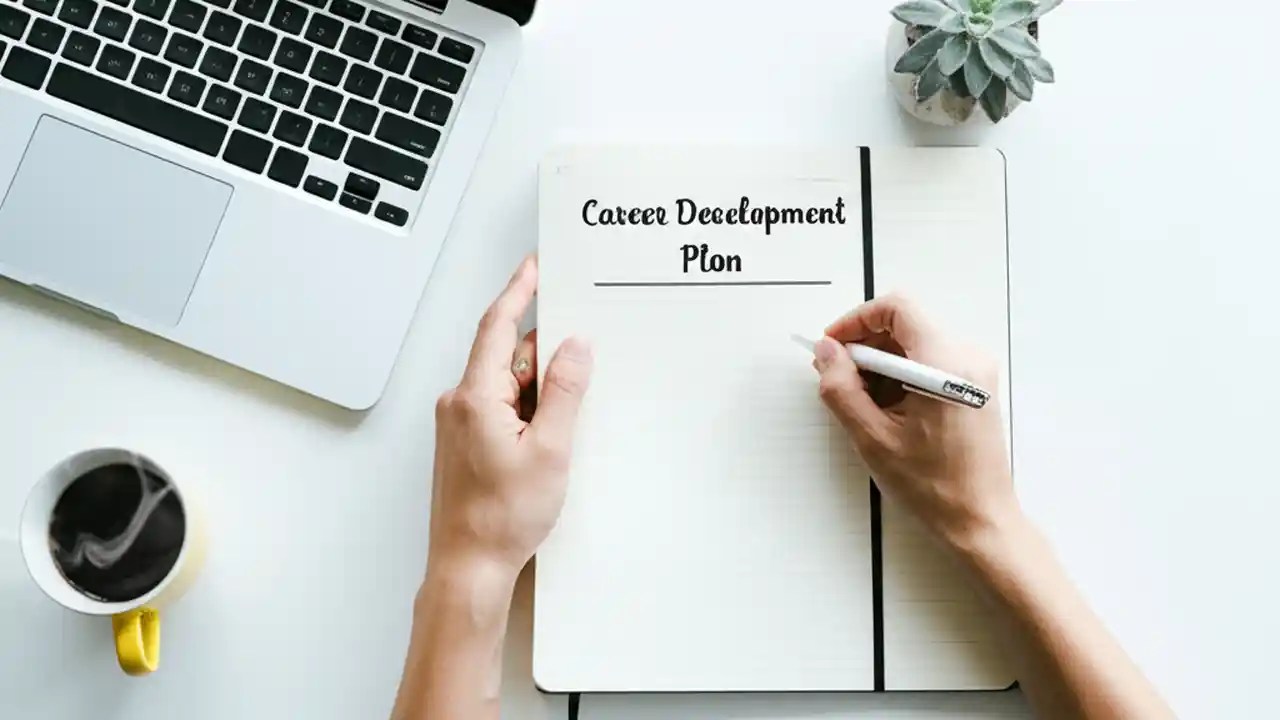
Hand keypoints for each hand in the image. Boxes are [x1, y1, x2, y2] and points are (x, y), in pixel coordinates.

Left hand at [429, 257, 593, 580]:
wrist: (468, 567)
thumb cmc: (500, 519)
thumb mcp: (550, 450)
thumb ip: (564, 392)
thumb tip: (575, 347)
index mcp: (474, 397)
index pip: (497, 326)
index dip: (518, 291)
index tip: (534, 266)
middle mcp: (459, 404)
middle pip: (507, 355)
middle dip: (545, 352)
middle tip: (581, 356)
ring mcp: (459, 424)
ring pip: (506, 384)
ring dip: (538, 388)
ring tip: (564, 421)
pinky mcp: (465, 443)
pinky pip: (500, 407)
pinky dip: (527, 408)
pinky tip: (548, 434)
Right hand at [813, 294, 1017, 550]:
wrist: (980, 519)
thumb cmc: (934, 486)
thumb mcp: (873, 438)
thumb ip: (842, 388)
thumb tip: (826, 352)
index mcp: (946, 364)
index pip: (897, 309)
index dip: (856, 320)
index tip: (832, 346)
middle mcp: (967, 357)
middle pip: (905, 324)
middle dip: (866, 347)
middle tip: (839, 379)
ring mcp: (976, 370)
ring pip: (915, 343)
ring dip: (882, 365)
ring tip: (865, 404)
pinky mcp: (975, 385)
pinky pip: (930, 361)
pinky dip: (901, 376)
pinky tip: (888, 410)